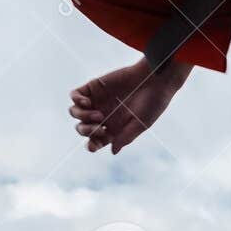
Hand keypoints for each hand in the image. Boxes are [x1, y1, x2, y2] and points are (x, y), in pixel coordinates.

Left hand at [68, 58, 190, 154]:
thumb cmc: (153, 103)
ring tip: (98, 115)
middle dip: (87, 131)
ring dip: (82, 117)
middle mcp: (103, 116)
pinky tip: (87, 102)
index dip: (91, 145)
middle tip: (100, 127)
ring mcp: (96, 101)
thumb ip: (125, 137)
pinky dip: (76, 100)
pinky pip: (75, 95)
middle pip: (82, 128)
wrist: (155, 78)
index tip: (94, 145)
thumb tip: (112, 151)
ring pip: (75, 113)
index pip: (95, 141)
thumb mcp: (141, 124)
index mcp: (113, 129)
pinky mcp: (93, 87)